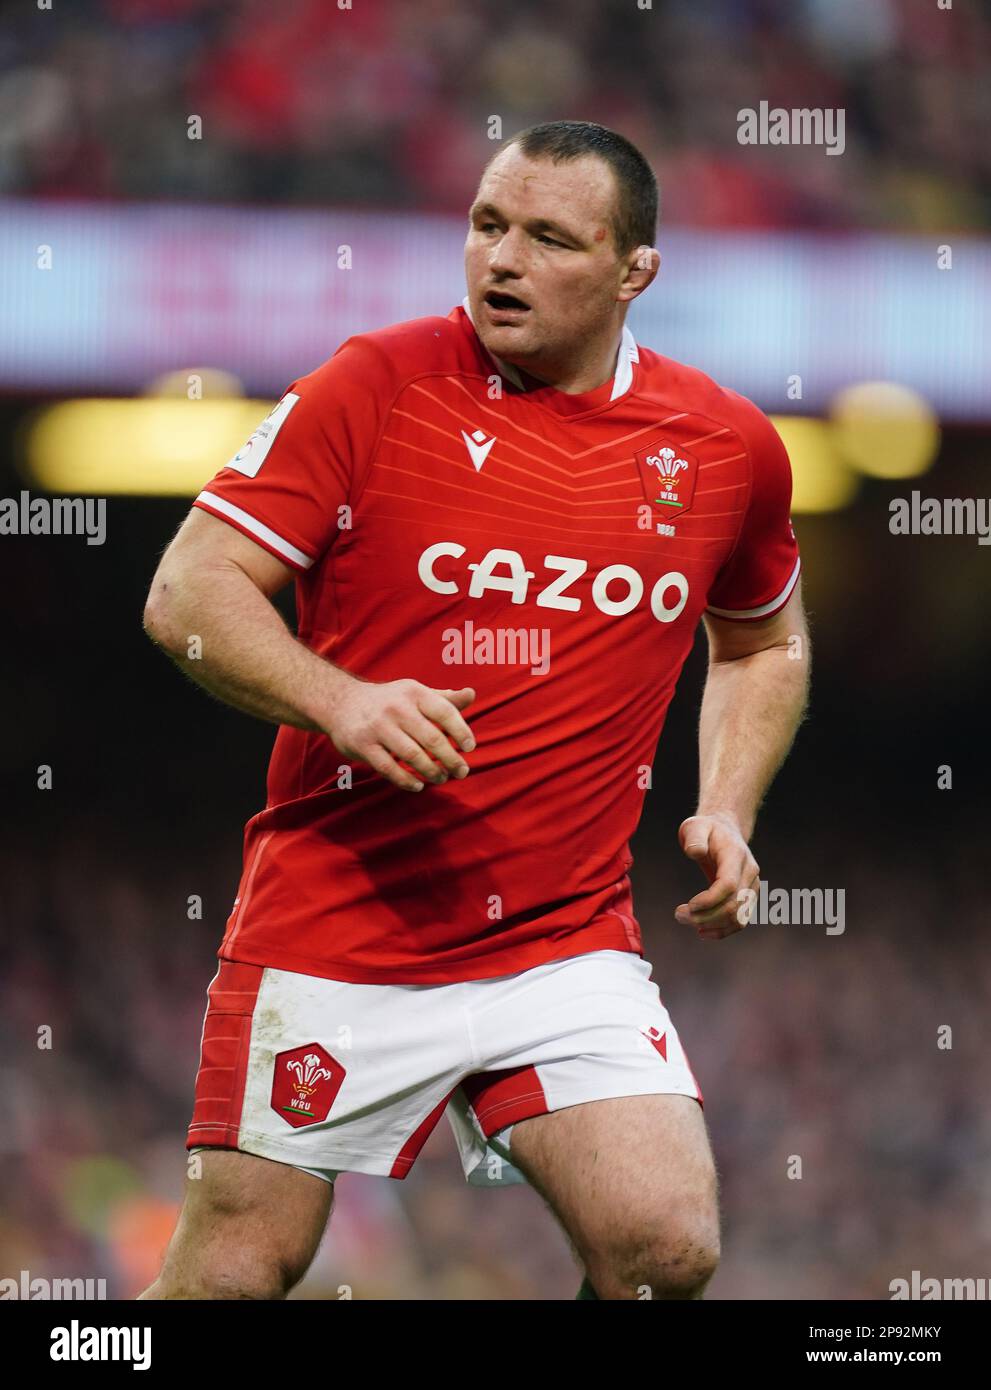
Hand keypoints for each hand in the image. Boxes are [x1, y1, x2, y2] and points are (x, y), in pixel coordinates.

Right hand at [325, 677, 475, 791]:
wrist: (342, 703)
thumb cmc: (390, 701)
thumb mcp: (415, 693)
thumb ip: (444, 699)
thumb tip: (471, 695)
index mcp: (414, 692)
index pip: (444, 711)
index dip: (461, 731)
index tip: (470, 748)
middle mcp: (396, 707)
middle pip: (432, 738)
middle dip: (451, 759)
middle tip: (462, 772)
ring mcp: (378, 727)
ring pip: (412, 756)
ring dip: (431, 771)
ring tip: (441, 778)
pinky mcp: (363, 745)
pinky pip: (389, 768)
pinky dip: (406, 780)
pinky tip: (418, 785)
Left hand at [675, 812, 759, 940]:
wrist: (725, 831)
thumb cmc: (706, 829)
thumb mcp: (695, 826)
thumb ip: (694, 837)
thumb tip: (695, 852)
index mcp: (736, 855)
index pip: (728, 885)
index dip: (709, 901)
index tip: (687, 906)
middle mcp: (749, 872)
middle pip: (733, 905)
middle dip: (705, 916)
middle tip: (678, 915)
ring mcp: (752, 886)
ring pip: (738, 917)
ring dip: (713, 926)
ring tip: (687, 922)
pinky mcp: (748, 896)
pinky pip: (740, 920)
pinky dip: (723, 930)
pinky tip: (702, 931)